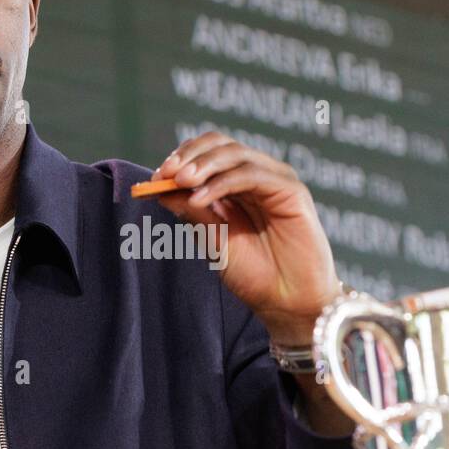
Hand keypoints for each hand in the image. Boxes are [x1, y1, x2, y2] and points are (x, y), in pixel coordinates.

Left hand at [151, 131, 341, 341]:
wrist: (287, 304)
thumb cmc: (254, 275)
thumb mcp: (213, 241)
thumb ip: (192, 213)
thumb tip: (159, 189)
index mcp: (239, 185)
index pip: (209, 153)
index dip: (182, 158)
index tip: (156, 178)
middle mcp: (259, 176)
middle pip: (221, 145)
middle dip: (189, 156)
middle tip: (165, 174)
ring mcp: (276, 181)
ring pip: (235, 154)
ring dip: (203, 166)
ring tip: (179, 182)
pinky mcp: (292, 191)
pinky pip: (251, 175)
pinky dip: (221, 184)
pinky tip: (199, 199)